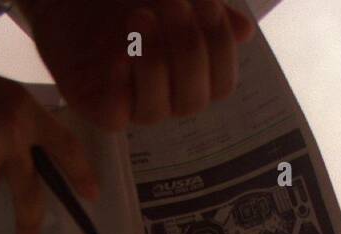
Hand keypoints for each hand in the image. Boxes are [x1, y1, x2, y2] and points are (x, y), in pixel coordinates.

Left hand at [19, 0, 254, 130]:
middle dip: (187, 49)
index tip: (207, 3)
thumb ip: (209, 13)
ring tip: (141, 15)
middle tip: (173, 2)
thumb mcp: (175, 1)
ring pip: (157, 111)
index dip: (219, 47)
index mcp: (193, 78)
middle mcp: (167, 99)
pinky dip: (120, 85)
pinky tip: (118, 54)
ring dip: (154, 62)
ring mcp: (132, 107)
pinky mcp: (97, 109)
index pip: (222, 83)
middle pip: (194, 99)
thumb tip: (243, 31)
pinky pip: (116, 115)